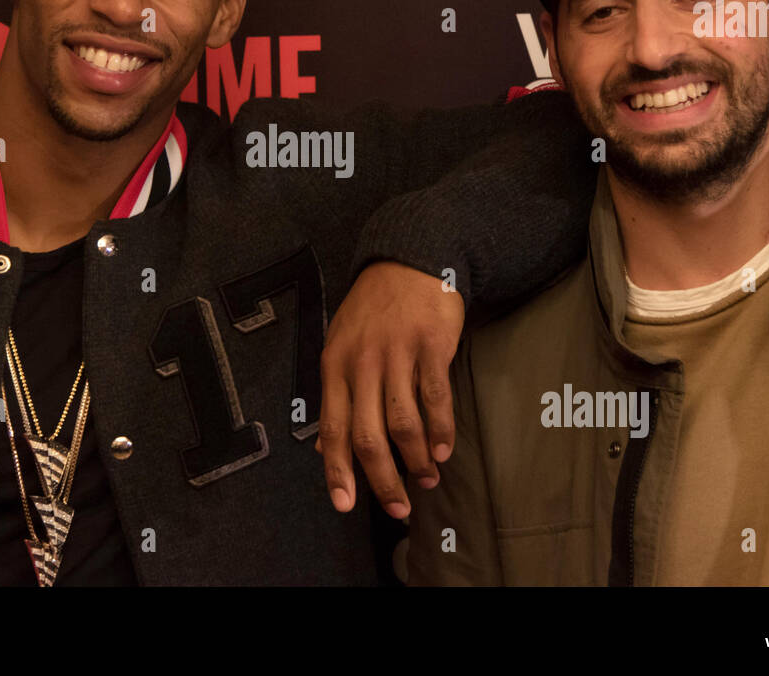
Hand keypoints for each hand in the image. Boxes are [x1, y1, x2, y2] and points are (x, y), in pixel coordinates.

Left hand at [317, 260, 462, 516]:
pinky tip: (443, 450)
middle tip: (398, 508)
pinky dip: (441, 430)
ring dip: (416, 459)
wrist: (409, 260)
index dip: (337, 470)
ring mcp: (397, 354)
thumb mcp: (341, 346)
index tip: (344, 505)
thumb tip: (324, 448)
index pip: (332, 427)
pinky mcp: (431, 347)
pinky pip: (435, 398)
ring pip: (404, 423)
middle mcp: (362, 363)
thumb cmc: (373, 310)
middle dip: (383, 479)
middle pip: (369, 435)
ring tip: (426, 478)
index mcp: (334, 365)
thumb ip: (336, 396)